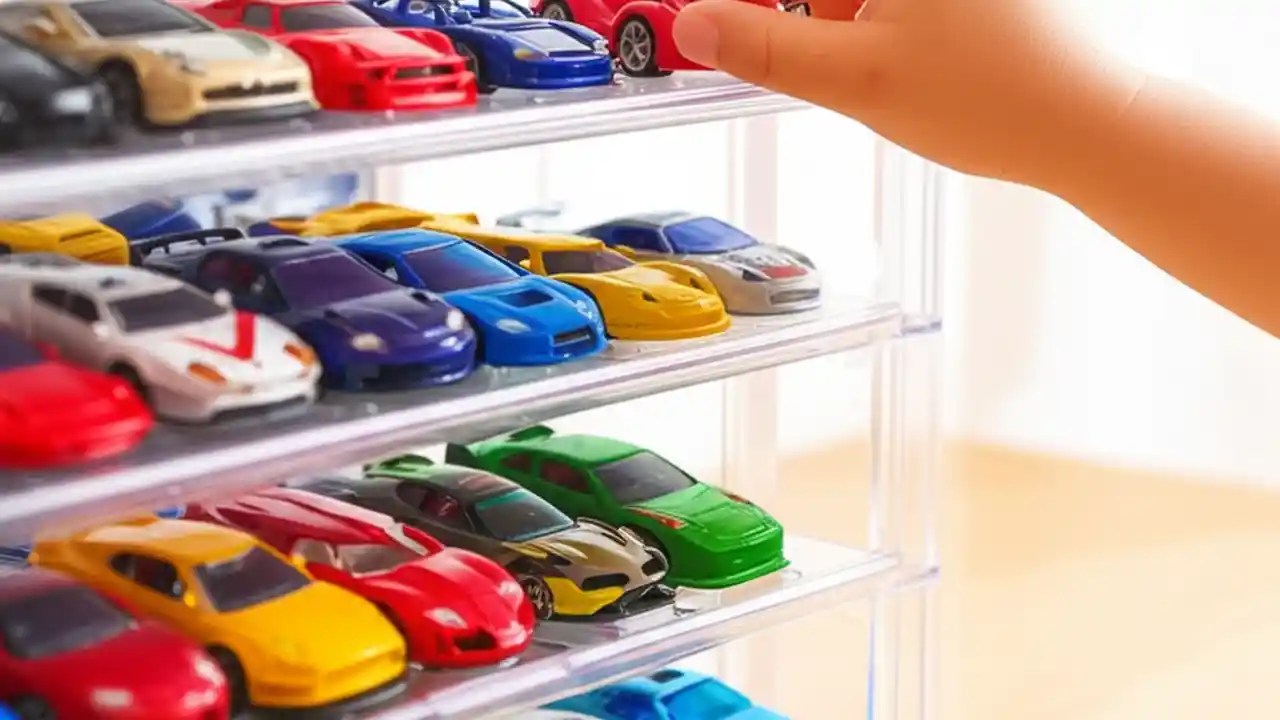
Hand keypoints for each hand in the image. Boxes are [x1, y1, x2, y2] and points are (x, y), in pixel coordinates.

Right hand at [672, 0, 1147, 187]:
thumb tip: (695, 24)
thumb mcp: (857, 80)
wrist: (1089, 122)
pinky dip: (880, 16)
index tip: (723, 18)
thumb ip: (765, 48)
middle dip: (818, 17)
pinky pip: (898, 3)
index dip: (755, 7)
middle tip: (836, 50)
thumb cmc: (995, 99)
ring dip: (845, 15)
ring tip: (890, 63)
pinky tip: (908, 54)